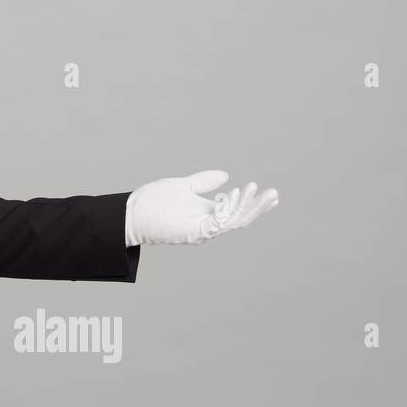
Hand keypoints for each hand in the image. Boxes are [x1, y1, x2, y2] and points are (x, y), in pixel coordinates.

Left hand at [126, 170, 278, 245]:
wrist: (131, 212)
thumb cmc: (153, 202)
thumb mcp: (184, 186)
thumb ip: (204, 181)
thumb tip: (226, 175)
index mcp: (207, 213)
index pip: (237, 210)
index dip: (254, 202)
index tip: (271, 194)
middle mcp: (208, 224)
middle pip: (240, 217)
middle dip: (258, 206)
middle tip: (274, 194)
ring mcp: (202, 230)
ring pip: (233, 220)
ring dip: (247, 206)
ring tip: (257, 189)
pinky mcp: (195, 232)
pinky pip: (219, 221)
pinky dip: (230, 208)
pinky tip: (236, 193)